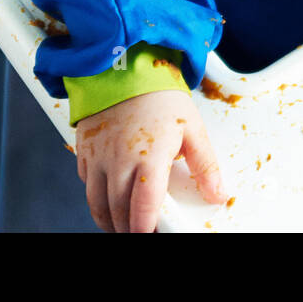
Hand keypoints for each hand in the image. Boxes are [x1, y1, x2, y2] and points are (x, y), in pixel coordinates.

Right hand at [74, 89, 226, 232]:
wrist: (126, 66)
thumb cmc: (160, 95)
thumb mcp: (192, 128)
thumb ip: (205, 165)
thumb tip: (218, 194)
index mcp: (149, 157)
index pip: (144, 207)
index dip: (145, 229)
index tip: (151, 235)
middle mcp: (118, 161)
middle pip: (117, 210)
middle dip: (127, 229)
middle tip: (139, 232)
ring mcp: (98, 155)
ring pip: (95, 202)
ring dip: (107, 219)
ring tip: (120, 225)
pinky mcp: (84, 148)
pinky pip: (86, 181)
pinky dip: (95, 195)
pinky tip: (107, 196)